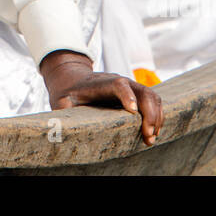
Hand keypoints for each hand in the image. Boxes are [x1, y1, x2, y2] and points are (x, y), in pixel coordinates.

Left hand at [40, 50, 162, 145]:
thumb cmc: (67, 92)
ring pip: (151, 96)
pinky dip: (157, 116)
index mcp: (101, 83)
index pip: (118, 84)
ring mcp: (130, 87)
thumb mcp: (61, 102)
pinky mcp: (135, 94)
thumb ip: (63, 113)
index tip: (132, 112)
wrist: (72, 78)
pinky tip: (153, 132)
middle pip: (142, 91)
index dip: (126, 96)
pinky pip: (153, 101)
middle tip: (148, 136)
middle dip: (149, 113)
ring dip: (156, 116)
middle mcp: (120, 82)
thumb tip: (58, 130)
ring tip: (151, 138)